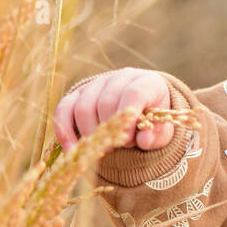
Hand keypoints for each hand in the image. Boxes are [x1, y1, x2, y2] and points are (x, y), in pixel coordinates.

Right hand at [54, 68, 173, 150]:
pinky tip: (72, 149)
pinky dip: (65, 130)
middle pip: (105, 102)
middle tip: (117, 146)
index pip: (133, 94)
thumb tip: (144, 140)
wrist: (142, 109)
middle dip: (109, 130)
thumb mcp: (162, 130)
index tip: (129, 139)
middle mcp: (120, 78)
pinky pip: (64, 109)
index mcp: (146, 82)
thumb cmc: (153, 121)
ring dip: (90, 133)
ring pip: (83, 107)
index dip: (128, 118)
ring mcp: (97, 83)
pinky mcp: (78, 93)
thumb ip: (156, 136)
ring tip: (101, 148)